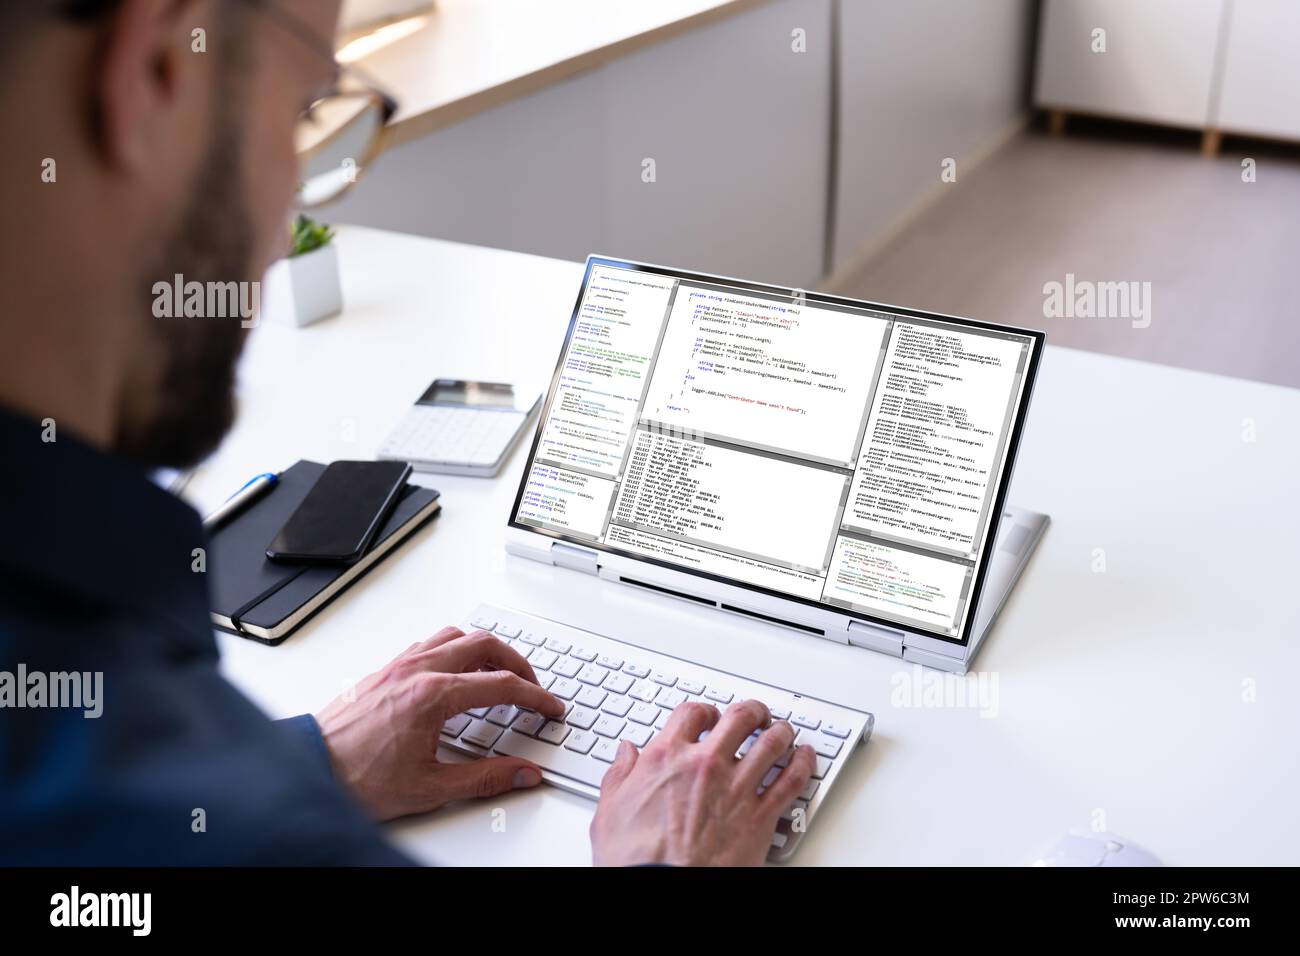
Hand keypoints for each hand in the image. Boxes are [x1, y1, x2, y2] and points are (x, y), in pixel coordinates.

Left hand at [315, 627, 564, 820]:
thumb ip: (486, 778)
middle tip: (532, 689)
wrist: (310, 772)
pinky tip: (457, 672)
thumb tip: (523, 773)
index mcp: (433, 696)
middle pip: (485, 645)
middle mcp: (417, 671)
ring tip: (500, 674)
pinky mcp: (385, 671)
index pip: (502, 685)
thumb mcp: (431, 788)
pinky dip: (455, 650)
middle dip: (518, 664)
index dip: (536, 697)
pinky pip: (430, 643)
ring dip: (486, 650)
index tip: (550, 709)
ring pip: (456, 636)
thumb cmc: (357, 779)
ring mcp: (399, 667)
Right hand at [590, 699, 815, 865]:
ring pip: (772, 743)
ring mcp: (737, 788)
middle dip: (751, 712)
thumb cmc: (636, 860)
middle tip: (754, 715)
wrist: (662, 890)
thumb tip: (625, 754)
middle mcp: (706, 765)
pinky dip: (803, 764)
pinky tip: (805, 758)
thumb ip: (620, 775)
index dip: (704, 711)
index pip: (692, 713)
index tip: (708, 718)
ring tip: (784, 731)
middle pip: (740, 718)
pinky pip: (792, 781)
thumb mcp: (610, 811)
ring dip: (781, 732)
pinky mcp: (760, 816)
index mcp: (667, 757)